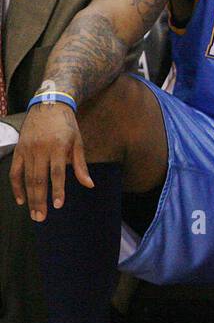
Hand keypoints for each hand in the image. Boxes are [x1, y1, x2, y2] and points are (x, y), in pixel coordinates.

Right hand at [10, 103, 91, 221]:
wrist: (48, 105)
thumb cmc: (67, 125)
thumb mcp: (78, 142)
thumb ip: (80, 165)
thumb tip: (89, 185)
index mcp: (58, 147)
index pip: (57, 173)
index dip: (57, 190)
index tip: (58, 205)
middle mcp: (40, 149)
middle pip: (39, 179)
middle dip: (40, 200)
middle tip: (41, 218)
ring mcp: (27, 150)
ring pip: (26, 178)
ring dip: (30, 197)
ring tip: (34, 214)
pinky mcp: (19, 150)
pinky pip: (15, 171)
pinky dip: (16, 186)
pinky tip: (21, 199)